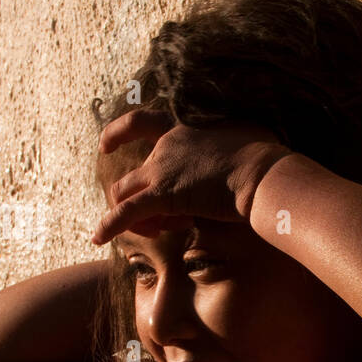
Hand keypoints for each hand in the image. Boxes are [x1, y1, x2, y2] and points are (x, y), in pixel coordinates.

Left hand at [90, 109, 293, 245]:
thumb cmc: (264, 157)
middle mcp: (165, 147)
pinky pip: (126, 212)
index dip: (119, 132)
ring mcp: (162, 170)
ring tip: (155, 234)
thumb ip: (235, 144)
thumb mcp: (246, 139)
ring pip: (125, 194)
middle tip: (156, 223)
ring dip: (133, 218)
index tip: (105, 145)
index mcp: (182, 130)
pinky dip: (109, 226)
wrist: (263, 172)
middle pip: (131, 175)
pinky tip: (97, 238)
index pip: (141, 123)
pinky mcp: (165, 196)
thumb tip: (252, 149)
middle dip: (135, 201)